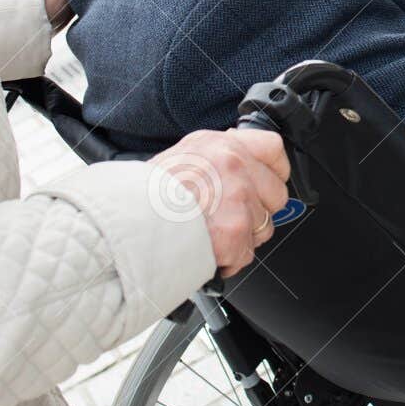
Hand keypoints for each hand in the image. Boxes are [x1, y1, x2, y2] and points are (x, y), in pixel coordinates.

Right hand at [150, 129, 290, 277]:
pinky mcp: (235, 230)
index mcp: (221, 145)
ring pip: (264, 227)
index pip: (273, 148)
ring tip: (211, 234)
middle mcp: (234, 165)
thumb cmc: (146, 196)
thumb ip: (216, 159)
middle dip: (259, 212)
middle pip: (277, 194)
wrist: (128, 222)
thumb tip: (238, 166)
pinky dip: (228, 260)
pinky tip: (207, 250)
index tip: (267, 183)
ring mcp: (237, 198)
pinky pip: (246, 253)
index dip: (275, 172)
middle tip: (230, 218)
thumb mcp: (182, 156)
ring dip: (243, 238)